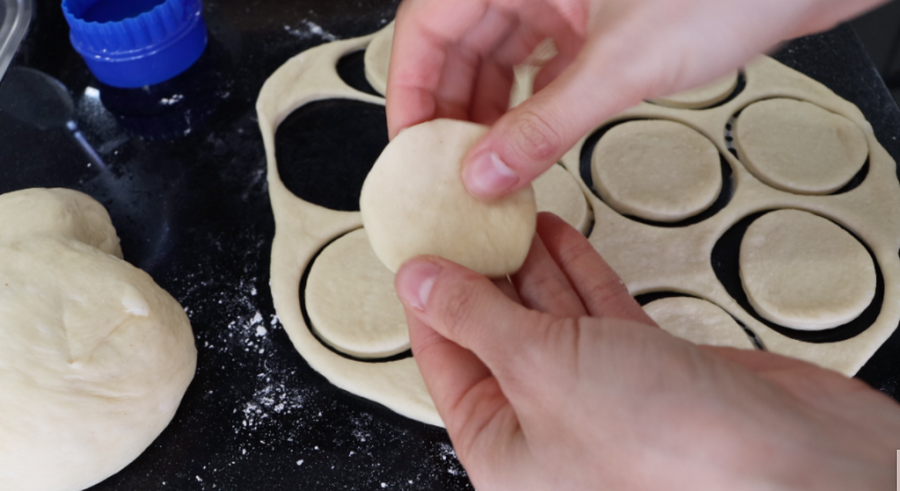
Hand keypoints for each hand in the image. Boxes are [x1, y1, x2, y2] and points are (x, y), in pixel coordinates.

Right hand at [386, 0, 884, 198]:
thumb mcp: (620, 66)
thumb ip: (545, 126)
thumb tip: (485, 175)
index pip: (429, 23)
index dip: (409, 86)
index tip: (407, 142)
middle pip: (458, 43)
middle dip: (447, 108)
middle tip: (440, 169)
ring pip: (496, 57)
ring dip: (486, 114)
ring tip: (480, 168)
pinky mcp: (590, 22)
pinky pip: (538, 66)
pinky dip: (527, 107)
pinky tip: (524, 145)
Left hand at [394, 213, 899, 490]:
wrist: (789, 462)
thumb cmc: (665, 449)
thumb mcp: (538, 370)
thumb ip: (473, 318)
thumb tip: (418, 281)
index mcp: (503, 451)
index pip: (446, 360)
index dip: (429, 299)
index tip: (419, 247)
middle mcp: (547, 429)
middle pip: (495, 334)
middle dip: (479, 274)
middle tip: (460, 219)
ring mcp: (598, 396)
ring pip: (547, 317)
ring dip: (526, 265)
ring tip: (502, 215)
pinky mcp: (644, 369)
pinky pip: (594, 312)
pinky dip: (574, 271)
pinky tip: (552, 238)